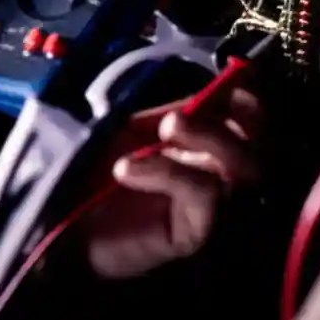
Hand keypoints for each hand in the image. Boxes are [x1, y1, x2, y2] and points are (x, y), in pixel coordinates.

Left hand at [86, 85, 263, 278]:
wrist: (64, 227)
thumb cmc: (96, 176)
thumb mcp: (135, 131)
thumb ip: (177, 114)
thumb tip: (212, 92)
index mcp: (208, 149)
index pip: (250, 124)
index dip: (249, 103)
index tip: (231, 86)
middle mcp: (220, 177)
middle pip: (256, 148)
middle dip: (227, 122)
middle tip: (176, 118)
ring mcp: (213, 206)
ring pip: (240, 170)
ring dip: (208, 139)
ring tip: (164, 128)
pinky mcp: (197, 232)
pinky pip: (203, 195)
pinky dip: (168, 172)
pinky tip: (126, 169)